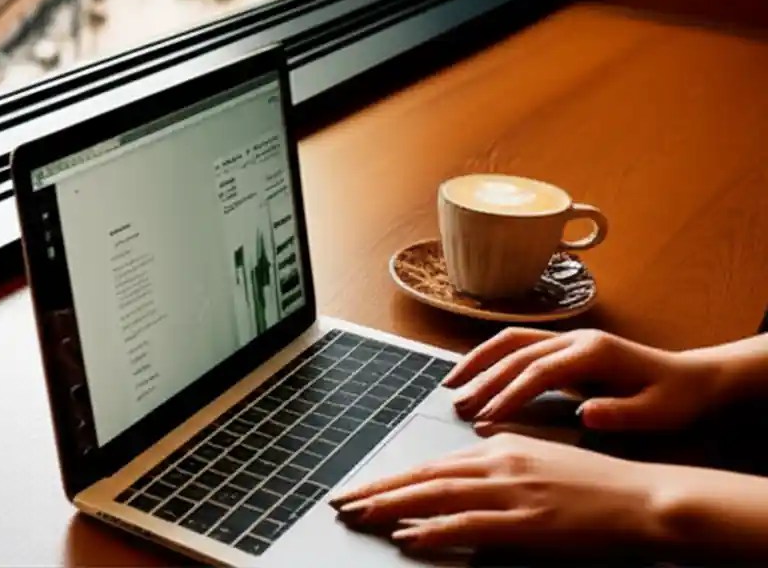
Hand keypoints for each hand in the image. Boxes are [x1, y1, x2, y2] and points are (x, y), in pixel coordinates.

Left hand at [329, 433, 667, 555]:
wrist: (644, 500)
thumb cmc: (596, 487)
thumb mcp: (539, 462)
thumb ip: (499, 464)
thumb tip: (463, 471)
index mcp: (500, 448)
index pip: (433, 464)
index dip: (393, 478)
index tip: (362, 488)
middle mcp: (499, 463)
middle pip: (424, 476)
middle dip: (378, 490)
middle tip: (341, 501)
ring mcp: (512, 492)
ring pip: (435, 496)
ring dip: (391, 506)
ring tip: (358, 515)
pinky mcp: (527, 522)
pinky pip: (467, 525)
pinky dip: (433, 530)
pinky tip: (407, 536)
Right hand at [444, 327, 718, 430]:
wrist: (693, 378)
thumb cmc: (675, 399)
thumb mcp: (658, 414)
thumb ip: (621, 413)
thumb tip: (585, 413)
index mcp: (594, 352)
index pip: (539, 370)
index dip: (510, 394)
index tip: (486, 418)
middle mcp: (576, 338)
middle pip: (517, 353)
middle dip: (484, 380)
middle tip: (458, 407)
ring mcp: (568, 338)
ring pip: (511, 341)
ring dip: (478, 360)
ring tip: (451, 385)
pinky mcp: (564, 346)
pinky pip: (518, 344)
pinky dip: (490, 356)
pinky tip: (473, 372)